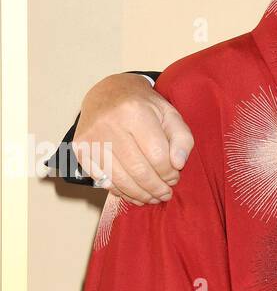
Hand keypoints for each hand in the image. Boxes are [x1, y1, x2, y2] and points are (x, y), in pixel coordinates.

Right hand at [73, 73, 193, 203]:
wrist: (108, 93)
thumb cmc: (143, 106)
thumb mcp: (170, 114)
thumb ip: (182, 139)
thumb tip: (179, 164)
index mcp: (135, 111)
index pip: (157, 155)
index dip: (169, 173)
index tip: (175, 178)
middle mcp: (109, 123)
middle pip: (138, 170)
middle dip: (156, 188)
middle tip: (165, 193)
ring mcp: (92, 137)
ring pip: (120, 180)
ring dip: (140, 194)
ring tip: (153, 197)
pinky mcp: (81, 149)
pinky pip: (103, 180)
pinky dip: (121, 192)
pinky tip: (134, 194)